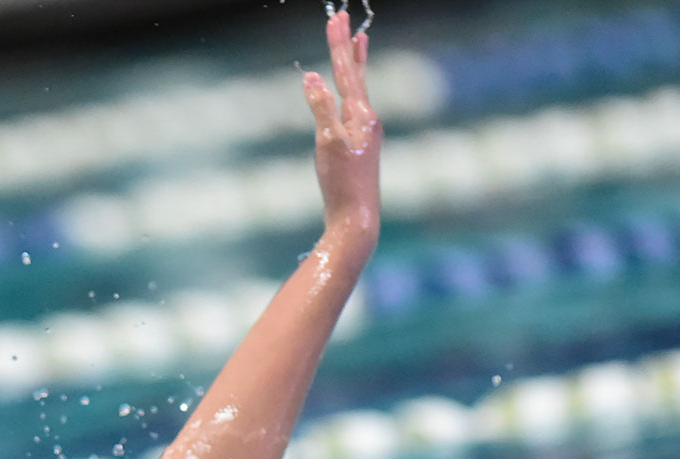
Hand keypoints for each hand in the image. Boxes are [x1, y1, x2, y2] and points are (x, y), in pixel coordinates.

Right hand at [302, 13, 380, 239]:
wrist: (356, 218)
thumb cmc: (342, 183)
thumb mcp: (327, 142)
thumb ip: (321, 107)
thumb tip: (311, 77)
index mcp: (362, 115)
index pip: (347, 71)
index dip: (338, 45)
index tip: (336, 19)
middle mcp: (368, 120)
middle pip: (357, 75)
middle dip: (348, 48)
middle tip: (346, 21)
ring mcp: (366, 133)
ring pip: (358, 90)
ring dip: (355, 65)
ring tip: (359, 44)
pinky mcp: (359, 147)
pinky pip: (353, 108)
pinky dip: (350, 91)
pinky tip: (348, 95)